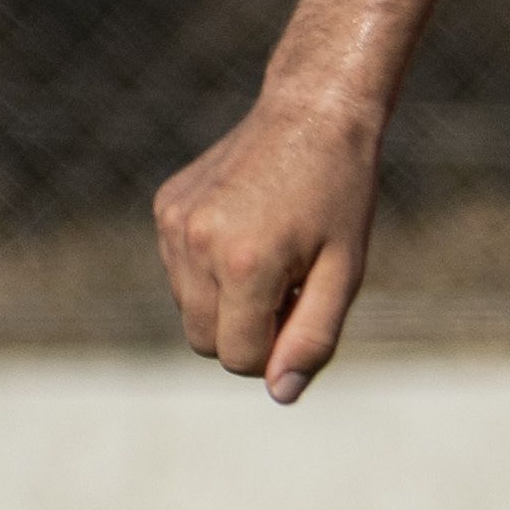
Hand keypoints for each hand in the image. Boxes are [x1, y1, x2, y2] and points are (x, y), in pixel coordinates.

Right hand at [153, 86, 385, 401]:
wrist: (312, 115)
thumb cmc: (340, 198)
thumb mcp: (344, 273)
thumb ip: (313, 338)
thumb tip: (280, 394)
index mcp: (244, 265)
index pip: (238, 358)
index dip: (275, 352)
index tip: (304, 313)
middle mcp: (195, 245)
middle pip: (206, 341)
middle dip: (248, 332)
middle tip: (294, 286)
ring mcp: (172, 224)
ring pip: (189, 309)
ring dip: (229, 301)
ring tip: (275, 255)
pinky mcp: (164, 207)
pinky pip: (179, 270)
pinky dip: (210, 268)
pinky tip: (249, 229)